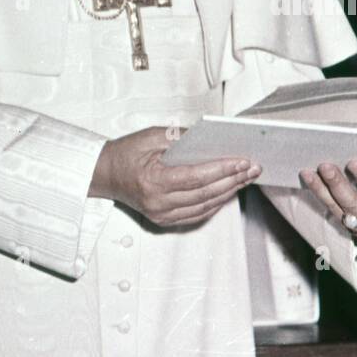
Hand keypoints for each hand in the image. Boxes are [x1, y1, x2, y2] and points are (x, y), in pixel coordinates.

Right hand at [89, 125, 260, 226]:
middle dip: (233, 180)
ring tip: (245, 179)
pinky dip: (215, 203)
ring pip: (204, 206)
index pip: (196, 177)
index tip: (242, 161)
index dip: (223, 169)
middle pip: (205, 193)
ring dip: (228, 192)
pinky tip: (227, 192)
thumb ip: (179, 137)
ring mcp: (161, 214)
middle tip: (252, 169)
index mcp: (153, 181)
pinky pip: (197, 214)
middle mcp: (158, 202)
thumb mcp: (150, 136)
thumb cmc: (125, 154)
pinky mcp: (164, 219)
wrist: (104, 174)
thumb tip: (208, 139)